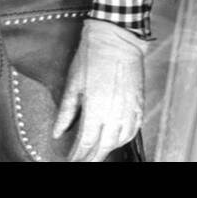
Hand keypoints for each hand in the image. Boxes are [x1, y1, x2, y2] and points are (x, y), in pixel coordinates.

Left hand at [53, 19, 146, 161]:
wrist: (116, 36)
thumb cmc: (91, 55)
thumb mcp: (73, 83)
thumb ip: (66, 112)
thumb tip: (57, 132)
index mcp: (97, 108)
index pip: (87, 142)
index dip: (78, 154)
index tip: (70, 159)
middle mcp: (115, 112)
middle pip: (104, 146)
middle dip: (92, 158)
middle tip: (82, 161)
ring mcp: (130, 108)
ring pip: (120, 140)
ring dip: (108, 149)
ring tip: (97, 152)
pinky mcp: (139, 102)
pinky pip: (134, 128)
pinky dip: (124, 138)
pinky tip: (117, 139)